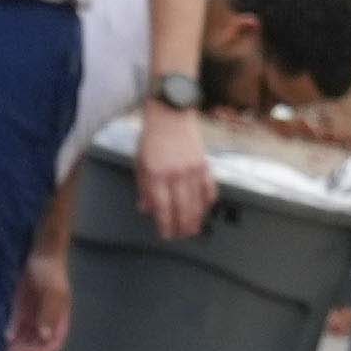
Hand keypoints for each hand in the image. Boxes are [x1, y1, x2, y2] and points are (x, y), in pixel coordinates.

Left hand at [6, 241, 73, 350]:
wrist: (38, 254)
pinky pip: (15, 327)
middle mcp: (46, 323)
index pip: (53, 344)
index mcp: (60, 321)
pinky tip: (4, 337)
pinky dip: (10, 334)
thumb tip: (45, 336)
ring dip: (16, 347)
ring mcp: (33, 317)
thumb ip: (49, 314)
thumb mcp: (52, 293)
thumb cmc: (50, 272)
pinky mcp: (20, 311)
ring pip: (25, 339)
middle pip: (37, 345)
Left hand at [136, 102, 214, 239]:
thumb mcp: (140, 162)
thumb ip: (144, 187)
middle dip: (181, 226)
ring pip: (197, 203)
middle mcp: (175, 174)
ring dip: (196, 219)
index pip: (162, 207)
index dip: (165, 224)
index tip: (166, 234)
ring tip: (194, 229)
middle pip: (181, 208)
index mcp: (156, 173)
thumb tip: (146, 208)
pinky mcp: (205, 165)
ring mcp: (192, 170)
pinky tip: (205, 210)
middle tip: (181, 236)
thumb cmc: (153, 138)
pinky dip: (208, 202)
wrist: (171, 114)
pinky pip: (209, 189)